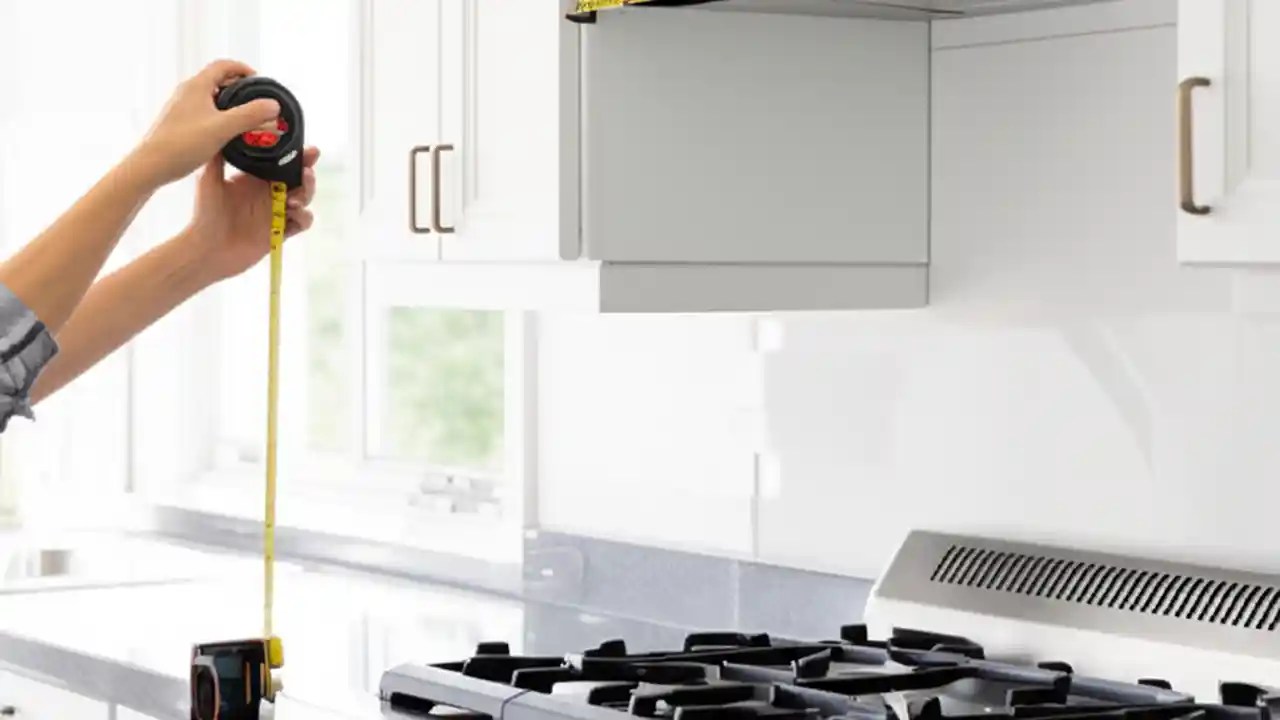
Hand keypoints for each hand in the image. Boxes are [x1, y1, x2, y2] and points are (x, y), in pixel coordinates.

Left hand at [130, 59, 282, 187]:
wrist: (150, 166)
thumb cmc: (181, 144)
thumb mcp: (223, 128)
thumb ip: (250, 115)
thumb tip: (273, 104)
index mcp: (196, 86)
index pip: (223, 66)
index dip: (242, 69)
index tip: (258, 79)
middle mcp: (187, 93)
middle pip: (217, 80)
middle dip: (239, 88)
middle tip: (256, 101)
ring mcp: (181, 108)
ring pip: (211, 98)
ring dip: (230, 104)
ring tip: (246, 118)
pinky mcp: (179, 123)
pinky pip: (204, 113)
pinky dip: (220, 117)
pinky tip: (227, 134)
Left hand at [183, 147, 319, 282]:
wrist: (205, 249)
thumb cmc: (204, 214)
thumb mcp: (208, 181)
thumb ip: (217, 159)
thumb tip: (222, 131)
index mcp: (257, 179)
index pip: (283, 163)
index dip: (299, 156)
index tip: (309, 150)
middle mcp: (269, 194)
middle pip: (300, 180)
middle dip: (308, 175)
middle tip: (306, 172)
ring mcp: (277, 213)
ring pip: (305, 199)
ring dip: (308, 194)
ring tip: (296, 197)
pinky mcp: (281, 232)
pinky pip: (302, 223)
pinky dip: (304, 217)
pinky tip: (296, 214)